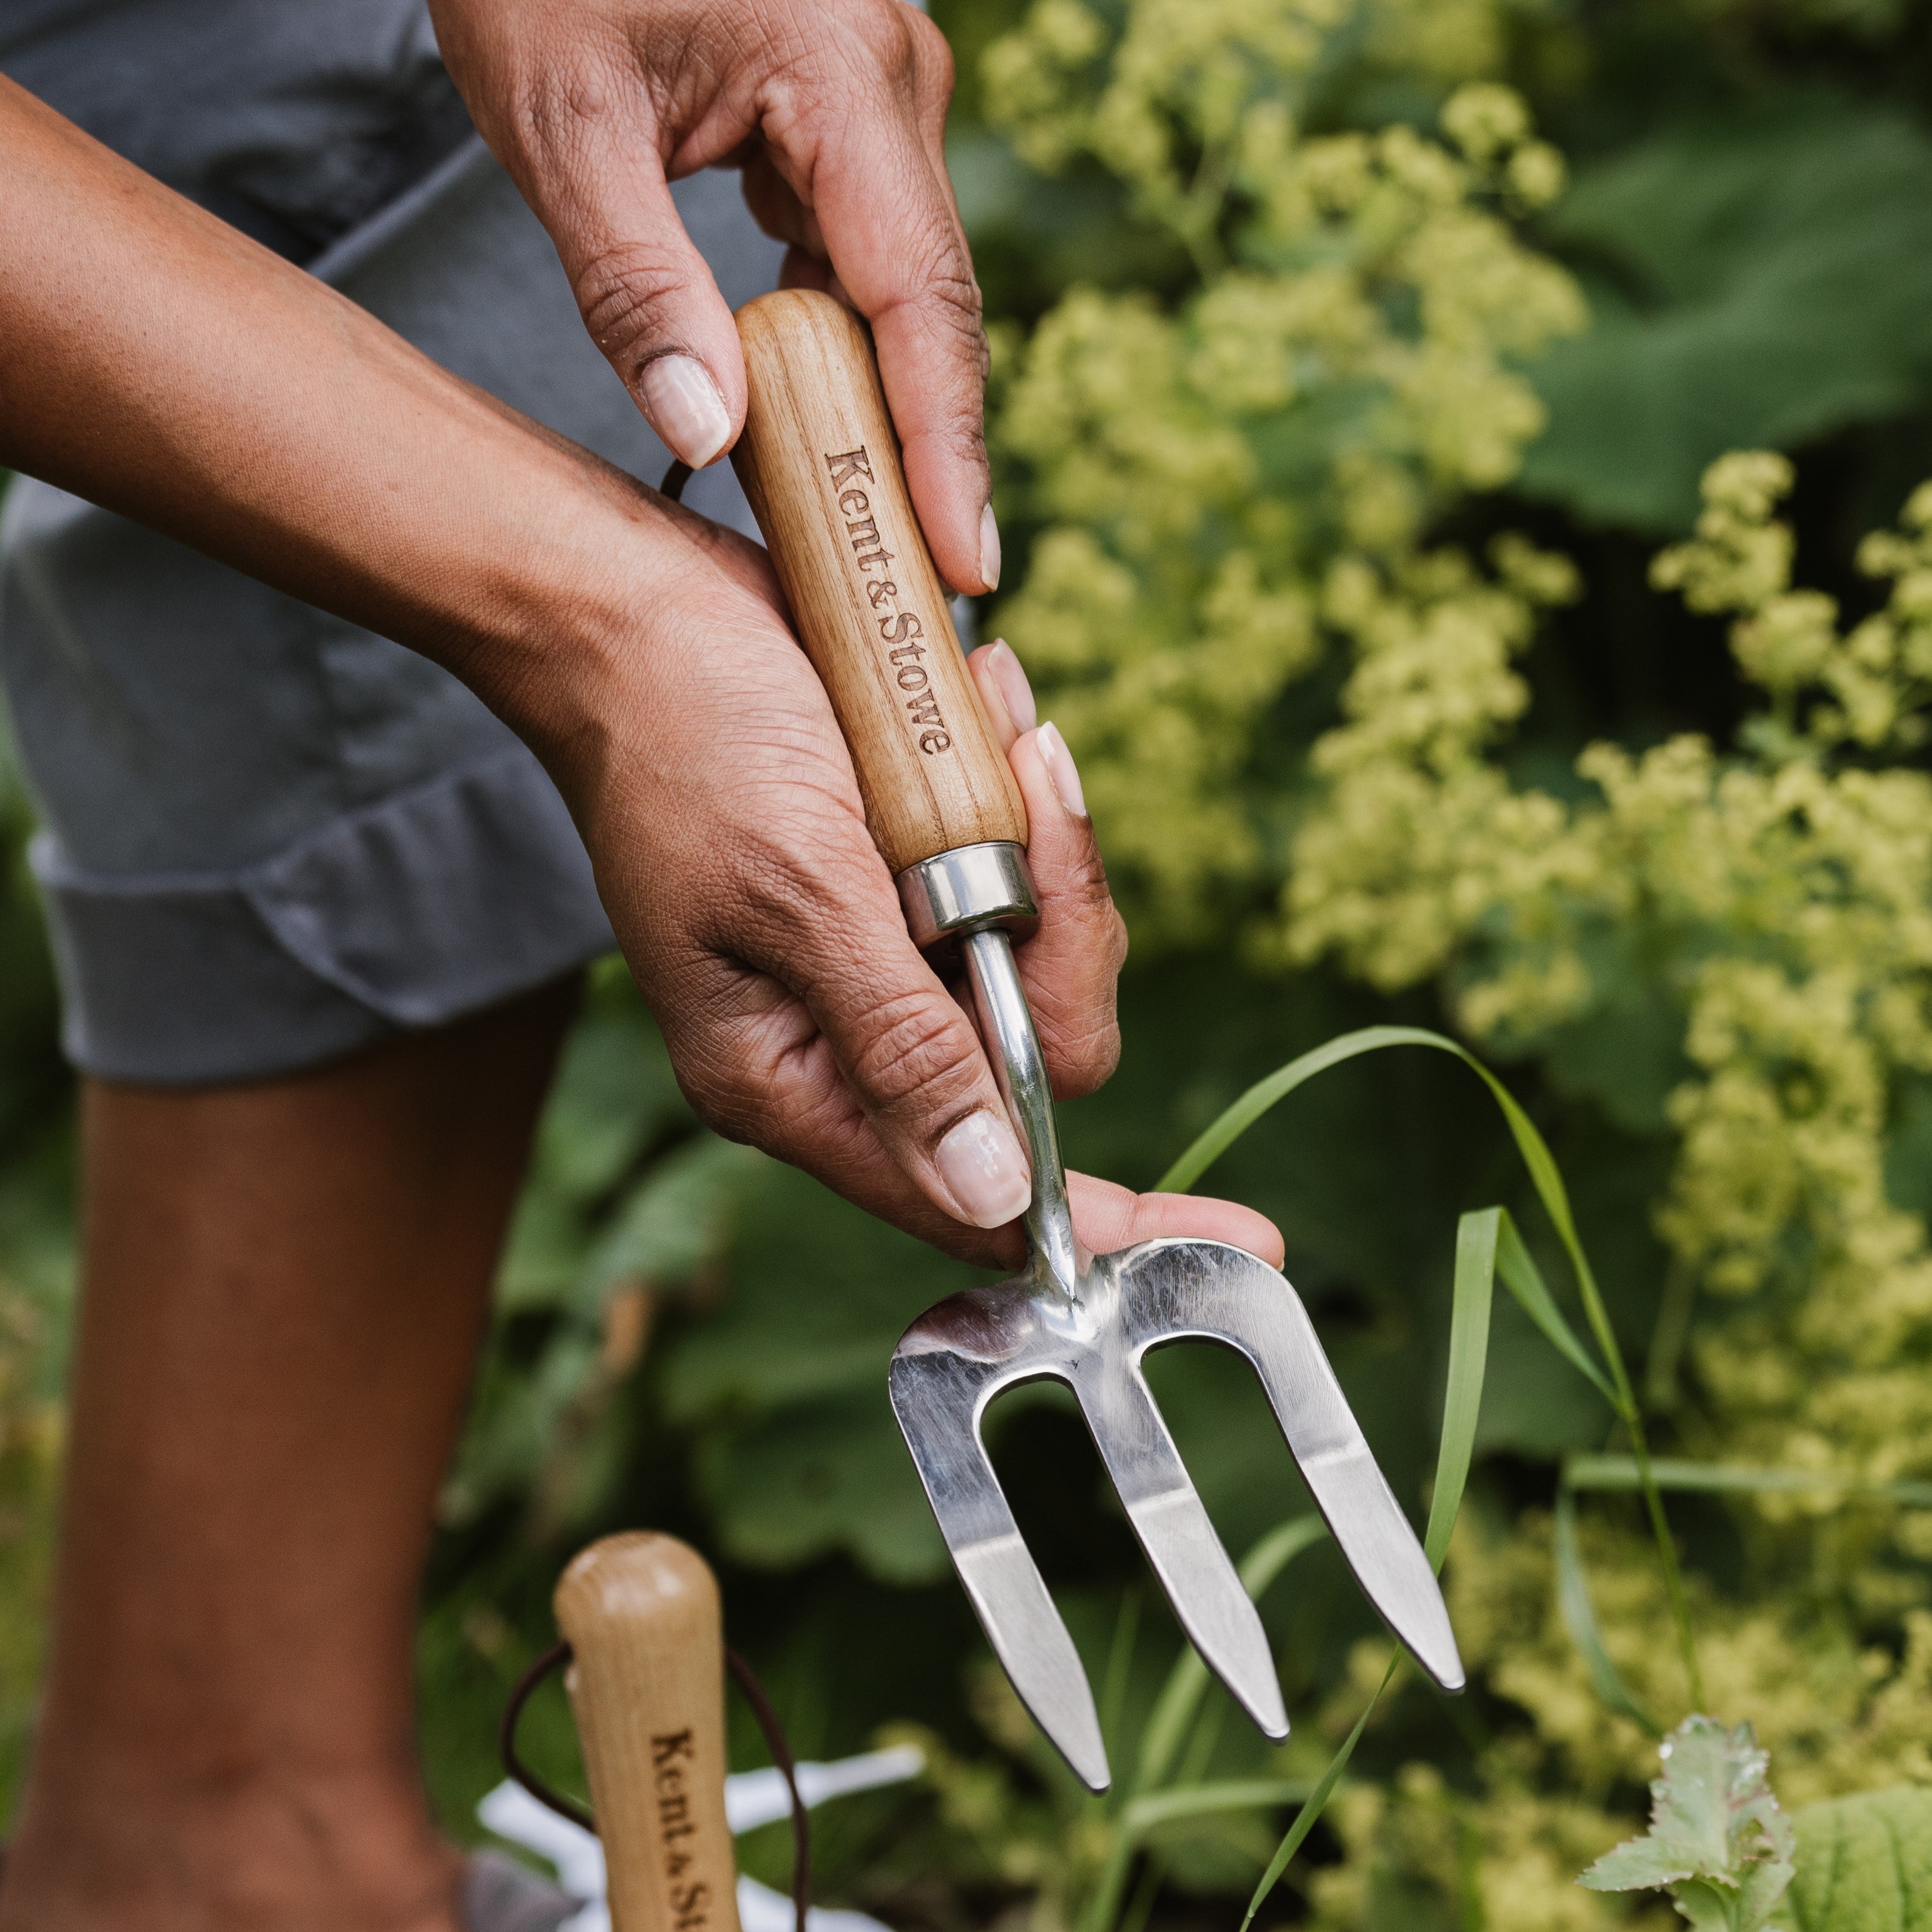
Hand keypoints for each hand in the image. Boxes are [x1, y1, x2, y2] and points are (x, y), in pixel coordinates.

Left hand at [429, 0, 999, 595]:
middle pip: (935, 304)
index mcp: (839, 74)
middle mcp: (893, 80)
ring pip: (909, 285)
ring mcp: (881, 93)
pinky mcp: (851, 112)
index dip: (946, 444)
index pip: (920, 296)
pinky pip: (869, 251)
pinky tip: (818, 418)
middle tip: (922, 586)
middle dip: (928, 452)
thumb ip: (635, 286)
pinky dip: (845, 341)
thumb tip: (709, 435)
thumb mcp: (560, 125)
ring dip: (885, 403)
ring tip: (868, 528)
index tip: (965, 562)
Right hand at [532, 498, 1156, 1263]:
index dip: (1106, 1221)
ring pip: (1047, 962)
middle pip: (1040, 1061)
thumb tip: (990, 1194)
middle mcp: (843, 1040)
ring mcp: (882, 961)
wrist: (637, 611)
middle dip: (1066, 934)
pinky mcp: (908, 886)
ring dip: (1045, 845)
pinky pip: (1024, 880)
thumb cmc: (685, 738)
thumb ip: (900, 1043)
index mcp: (789, 1077)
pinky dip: (1025, 804)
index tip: (1244, 1240)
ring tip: (987, 728)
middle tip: (1035, 796)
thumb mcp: (798, 891)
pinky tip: (980, 716)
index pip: (973, 1192)